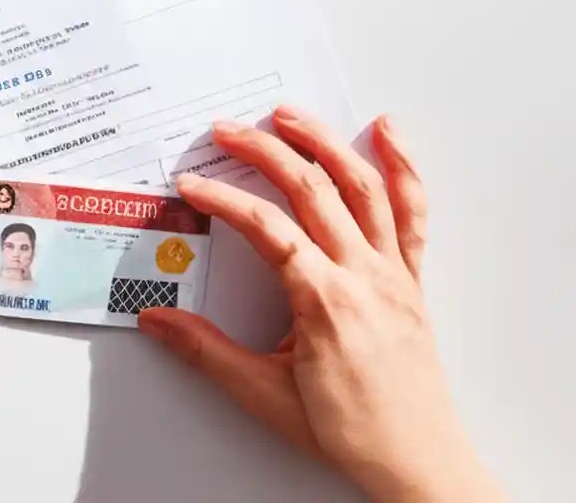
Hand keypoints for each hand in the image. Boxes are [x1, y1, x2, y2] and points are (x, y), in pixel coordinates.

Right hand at [138, 108, 500, 501]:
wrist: (417, 460)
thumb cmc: (350, 431)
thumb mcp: (262, 395)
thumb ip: (206, 352)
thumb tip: (158, 321)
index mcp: (325, 301)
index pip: (267, 229)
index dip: (224, 199)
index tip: (192, 186)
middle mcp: (364, 275)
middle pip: (313, 190)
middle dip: (264, 152)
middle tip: (227, 131)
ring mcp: (393, 272)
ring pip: (363, 187)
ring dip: (325, 142)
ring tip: (291, 115)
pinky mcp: (411, 279)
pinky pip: (412, 212)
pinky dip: (403, 167)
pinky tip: (389, 134)